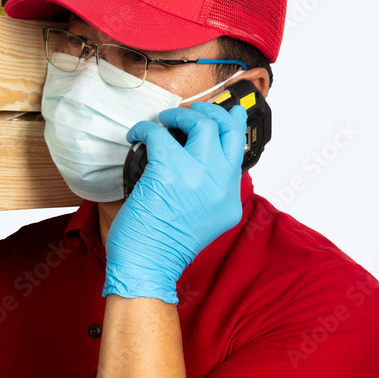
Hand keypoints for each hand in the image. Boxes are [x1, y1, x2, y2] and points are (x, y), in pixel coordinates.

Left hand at [101, 102, 246, 304]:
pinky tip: (138, 134)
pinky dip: (146, 128)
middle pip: (228, 129)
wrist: (148, 266)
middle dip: (211, 111)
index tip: (229, 111)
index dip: (234, 125)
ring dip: (180, 116)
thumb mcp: (204, 221)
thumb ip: (209, 192)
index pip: (240, 150)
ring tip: (165, 121)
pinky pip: (160, 134)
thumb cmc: (164, 248)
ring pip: (202, 124)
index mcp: (229, 200)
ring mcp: (197, 177)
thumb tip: (196, 162)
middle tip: (191, 112)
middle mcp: (220, 186)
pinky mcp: (169, 171)